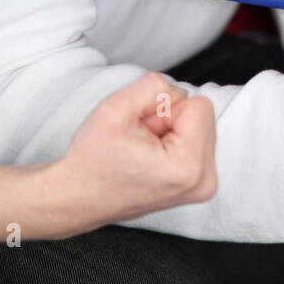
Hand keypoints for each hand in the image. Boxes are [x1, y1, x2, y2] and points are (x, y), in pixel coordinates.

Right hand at [49, 72, 216, 235]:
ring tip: (143, 151)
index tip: (143, 131)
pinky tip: (151, 158)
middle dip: (169, 120)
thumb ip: (154, 87)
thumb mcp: (115, 108)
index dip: (166, 109)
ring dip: (170, 131)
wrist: (79, 197)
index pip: (200, 105)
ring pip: (198, 126)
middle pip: (202, 116)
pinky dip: (173, 142)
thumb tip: (177, 91)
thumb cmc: (93, 160)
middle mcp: (204, 181)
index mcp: (189, 166)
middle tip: (140, 141)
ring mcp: (202, 186)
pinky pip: (195, 141)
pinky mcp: (198, 185)